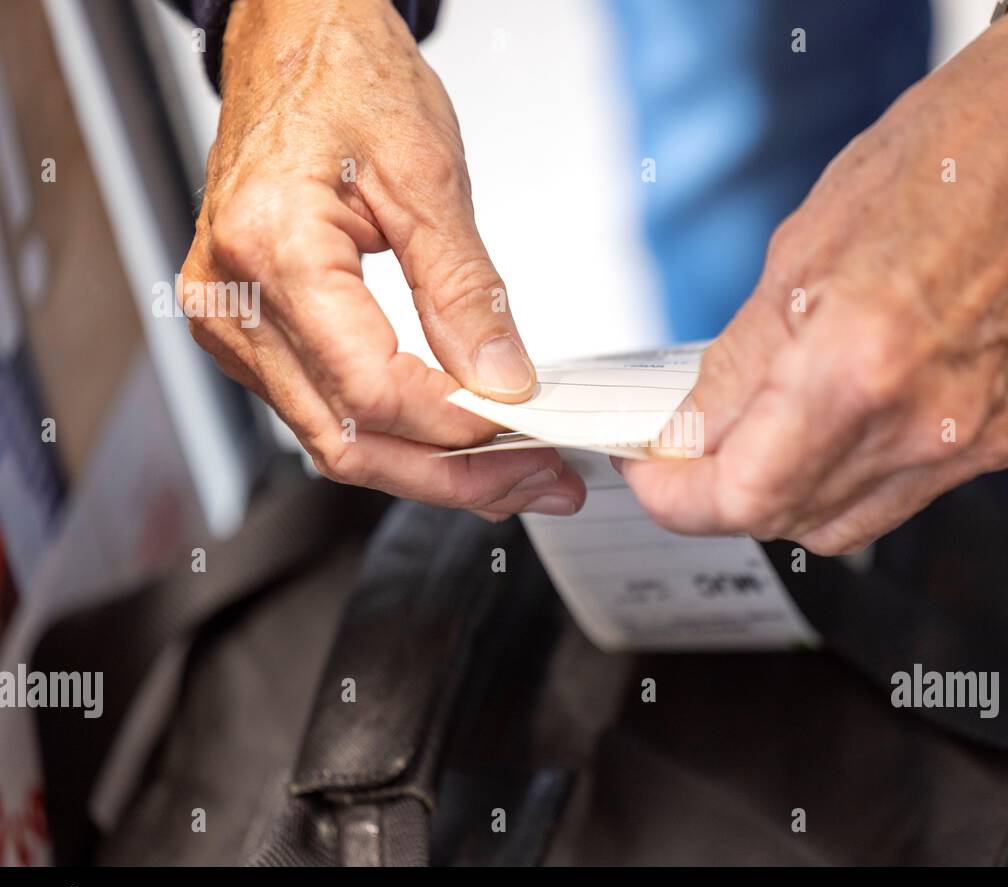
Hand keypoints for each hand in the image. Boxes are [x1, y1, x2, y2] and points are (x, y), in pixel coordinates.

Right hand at [181, 0, 583, 516]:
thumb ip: (465, 290)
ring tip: (515, 473)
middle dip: (452, 475)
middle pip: (347, 440)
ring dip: (428, 468)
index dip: (456, 426)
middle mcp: (232, 300)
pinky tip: (456, 445)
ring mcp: (232, 325)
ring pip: (334, 441)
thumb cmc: (345, 81)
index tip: (530, 433)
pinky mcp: (250, 334)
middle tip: (540, 481)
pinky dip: (396, 436)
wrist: (293, 47)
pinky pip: (323, 412)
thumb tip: (504, 381)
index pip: (371, 388)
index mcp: (271, 249)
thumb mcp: (427, 175)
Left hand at [622, 2, 1007, 553]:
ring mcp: (969, 440)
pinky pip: (899, 497)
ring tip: (757, 438)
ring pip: (840, 526)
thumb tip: (690, 430)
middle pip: (785, 520)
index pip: (743, 493)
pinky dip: (846, 477)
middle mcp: (922, 419)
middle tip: (688, 454)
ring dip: (781, 494)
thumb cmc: (941, 163)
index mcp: (859, 361)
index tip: (652, 474)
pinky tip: (832, 427)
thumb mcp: (798, 253)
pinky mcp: (1002, 442)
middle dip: (719, 495)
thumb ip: (736, 365)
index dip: (678, 499)